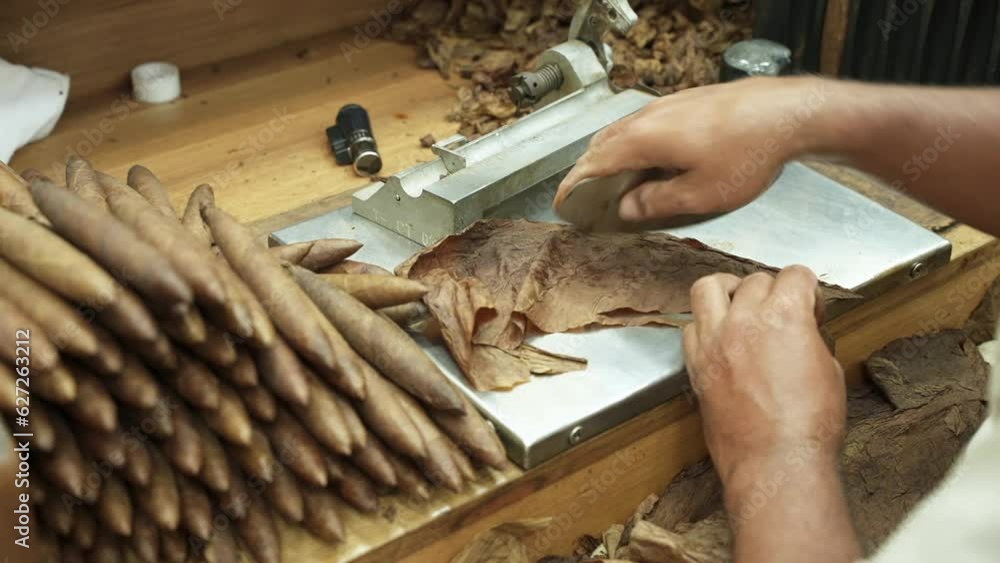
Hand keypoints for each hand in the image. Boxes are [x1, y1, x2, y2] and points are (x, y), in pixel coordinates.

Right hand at [554, 76, 830, 221]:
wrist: (788, 113)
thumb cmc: (748, 153)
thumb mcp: (699, 194)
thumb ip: (655, 203)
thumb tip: (626, 207)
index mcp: (643, 139)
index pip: (592, 163)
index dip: (573, 185)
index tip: (563, 201)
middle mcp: (649, 116)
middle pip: (603, 143)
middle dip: (589, 169)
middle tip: (586, 193)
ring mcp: (669, 105)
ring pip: (625, 131)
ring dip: (613, 155)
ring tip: (617, 181)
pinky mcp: (688, 101)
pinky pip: (647, 123)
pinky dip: (636, 143)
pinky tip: (653, 160)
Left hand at [682, 266, 846, 497]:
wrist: (776, 463)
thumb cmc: (808, 426)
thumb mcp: (829, 371)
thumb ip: (810, 339)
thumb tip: (802, 333)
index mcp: (785, 317)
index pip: (794, 275)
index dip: (807, 289)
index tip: (809, 306)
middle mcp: (744, 321)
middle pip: (754, 280)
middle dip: (772, 291)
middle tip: (780, 314)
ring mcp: (714, 341)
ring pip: (707, 288)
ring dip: (727, 291)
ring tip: (739, 306)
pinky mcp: (695, 365)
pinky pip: (690, 328)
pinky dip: (705, 327)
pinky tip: (720, 339)